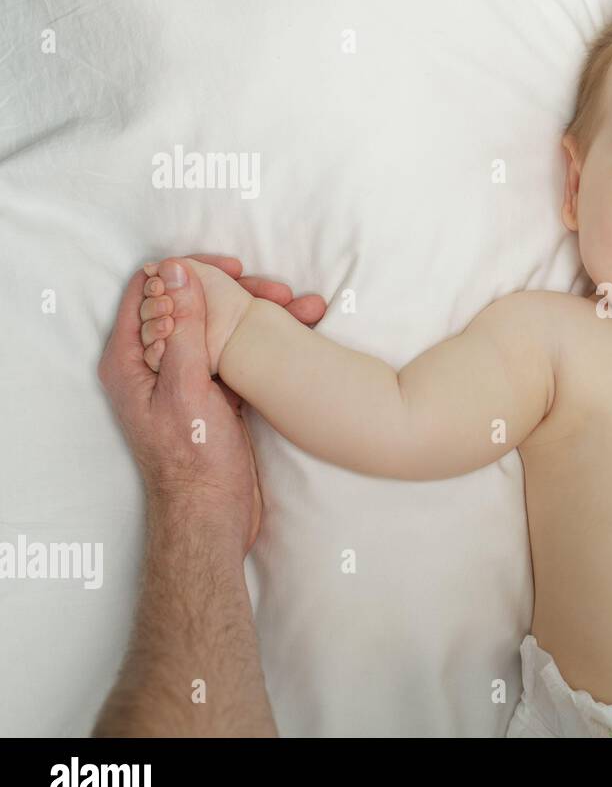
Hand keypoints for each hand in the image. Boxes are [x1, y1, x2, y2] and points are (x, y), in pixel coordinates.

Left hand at [99, 254, 325, 553]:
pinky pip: (240, 352)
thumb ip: (182, 329)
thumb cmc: (192, 461)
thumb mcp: (186, 389)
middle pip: (194, 304)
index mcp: (131, 359)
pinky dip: (268, 339)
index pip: (151, 289)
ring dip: (262, 314)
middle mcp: (154, 363)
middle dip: (240, 293)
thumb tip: (177, 271)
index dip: (191, 271)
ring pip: (222, 326)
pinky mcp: (216, 393)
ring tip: (306, 310)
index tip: (234, 272)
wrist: (212, 515)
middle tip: (281, 294)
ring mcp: (187, 378)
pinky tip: (301, 333)